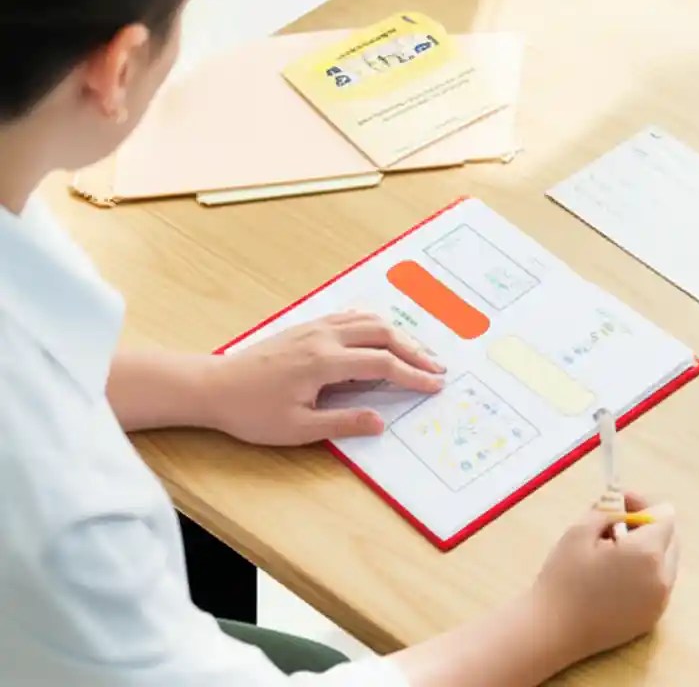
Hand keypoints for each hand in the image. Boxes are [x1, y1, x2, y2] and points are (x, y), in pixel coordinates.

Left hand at [205, 312, 444, 444]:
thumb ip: (342, 424)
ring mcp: (315, 328)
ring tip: (419, 352)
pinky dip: (376, 324)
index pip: (382, 363)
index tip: (435, 385)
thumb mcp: (297, 428)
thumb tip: (380, 422)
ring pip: (369, 321)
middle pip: (383, 334)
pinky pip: (351, 317)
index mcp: (324, 362)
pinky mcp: (307, 327)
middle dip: (415, 351)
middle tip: (438, 368)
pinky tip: (384, 334)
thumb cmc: (251, 411)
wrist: (213, 387)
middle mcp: (323, 338)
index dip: (412, 375)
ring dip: (399, 335)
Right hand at [532, 493, 678, 659]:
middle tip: (614, 524)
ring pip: (666, 562)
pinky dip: (645, 573)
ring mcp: (660, 601)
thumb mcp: (580, 530)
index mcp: (648, 553)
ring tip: (611, 551)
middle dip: (647, 525)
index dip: (643, 503)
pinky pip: (658, 584)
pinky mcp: (651, 618)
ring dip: (647, 549)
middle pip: (670, 537)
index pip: (664, 514)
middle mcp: (662, 578)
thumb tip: (624, 501)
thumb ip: (609, 509)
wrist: (552, 631)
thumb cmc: (563, 579)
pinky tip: (614, 576)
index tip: (620, 502)